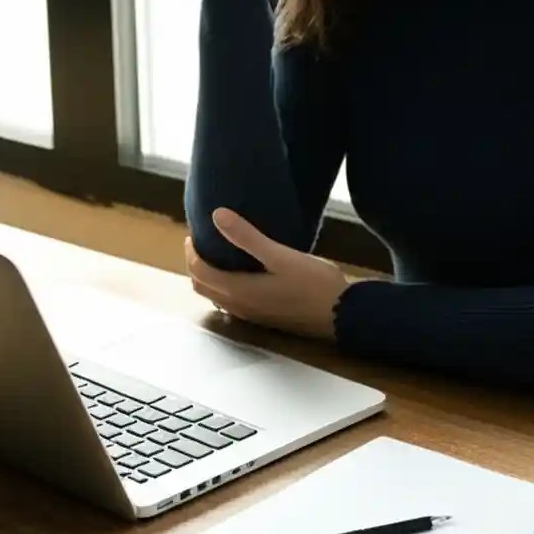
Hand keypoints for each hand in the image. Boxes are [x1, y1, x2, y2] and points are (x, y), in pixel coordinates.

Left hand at [185, 208, 353, 339]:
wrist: (342, 315)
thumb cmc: (313, 283)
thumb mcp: (280, 254)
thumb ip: (247, 236)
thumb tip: (217, 215)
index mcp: (238, 290)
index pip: (199, 272)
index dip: (191, 253)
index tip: (193, 235)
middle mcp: (239, 307)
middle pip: (202, 287)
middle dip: (196, 265)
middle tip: (202, 244)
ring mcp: (251, 315)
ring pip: (216, 297)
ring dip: (210, 277)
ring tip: (219, 255)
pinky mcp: (264, 318)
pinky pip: (231, 303)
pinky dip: (225, 287)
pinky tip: (242, 273)